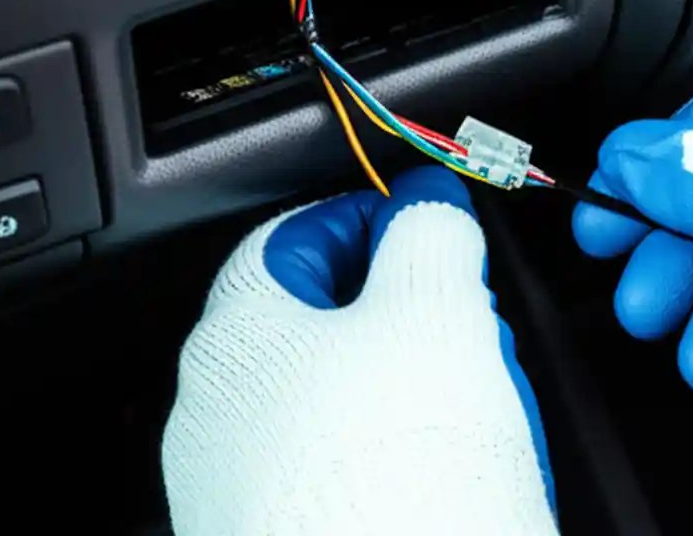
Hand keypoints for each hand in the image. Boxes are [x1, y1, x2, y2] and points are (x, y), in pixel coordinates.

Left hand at [163, 167, 557, 535]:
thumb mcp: (434, 308)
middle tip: (466, 319)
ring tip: (474, 399)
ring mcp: (240, 489)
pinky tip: (445, 472)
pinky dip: (390, 454)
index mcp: (238, 335)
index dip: (372, 221)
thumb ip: (430, 235)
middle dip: (400, 310)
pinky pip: (336, 473)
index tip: (427, 228)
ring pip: (329, 403)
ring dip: (401, 385)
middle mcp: (218, 414)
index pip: (295, 240)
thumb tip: (431, 204)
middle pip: (314, 325)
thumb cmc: (395, 466)